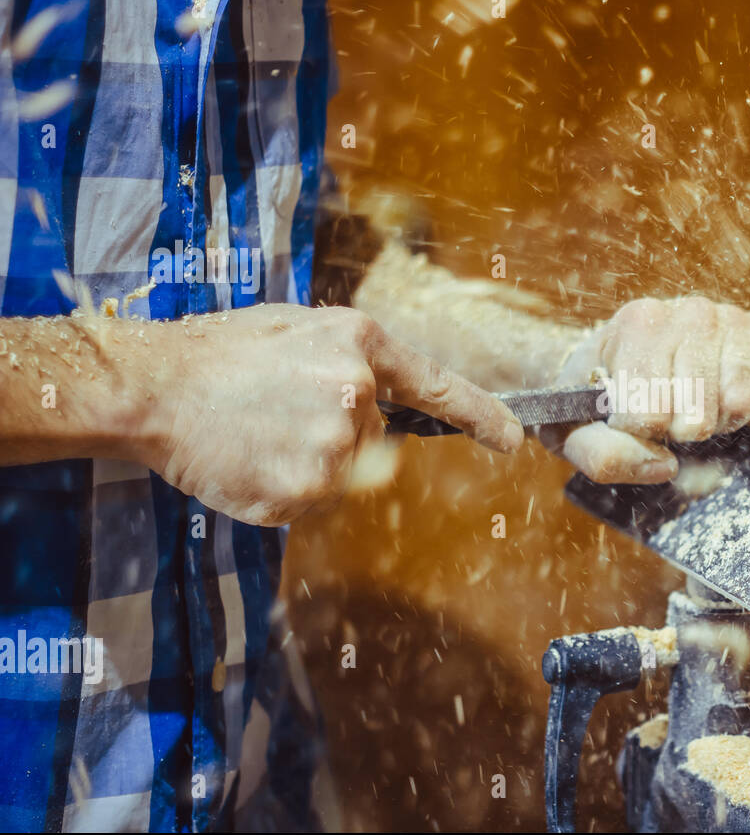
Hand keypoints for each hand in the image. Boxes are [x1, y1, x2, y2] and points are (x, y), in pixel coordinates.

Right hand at [131, 304, 521, 525]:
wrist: (152, 386)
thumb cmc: (220, 354)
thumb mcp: (299, 334)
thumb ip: (351, 366)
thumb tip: (379, 408)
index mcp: (360, 343)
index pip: (437, 387)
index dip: (480, 416)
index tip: (512, 440)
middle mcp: (357, 391)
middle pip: (375, 440)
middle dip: (336, 435)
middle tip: (276, 414)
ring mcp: (334, 444)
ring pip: (343, 473)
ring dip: (308, 465)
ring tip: (256, 434)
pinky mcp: (306, 488)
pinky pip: (311, 501)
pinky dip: (282, 490)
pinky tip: (248, 460)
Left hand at [547, 296, 749, 483]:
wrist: (630, 356)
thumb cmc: (601, 396)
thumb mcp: (575, 429)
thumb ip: (601, 455)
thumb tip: (664, 465)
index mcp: (637, 323)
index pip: (649, 413)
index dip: (641, 433)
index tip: (632, 417)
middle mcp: (689, 312)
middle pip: (696, 415)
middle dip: (681, 432)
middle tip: (669, 414)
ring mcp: (732, 321)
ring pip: (738, 405)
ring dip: (718, 424)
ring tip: (697, 406)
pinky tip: (728, 402)